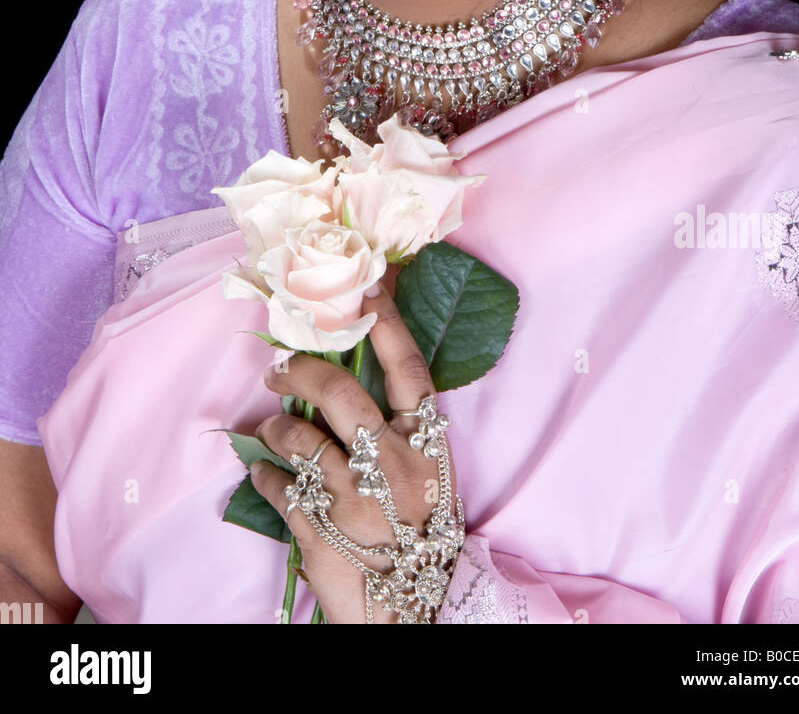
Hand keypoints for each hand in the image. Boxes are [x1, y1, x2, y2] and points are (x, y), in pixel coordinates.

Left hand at [250, 280, 456, 623]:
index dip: (388, 325)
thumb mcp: (427, 476)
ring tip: (272, 428)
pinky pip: (279, 488)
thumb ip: (399, 429)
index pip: (409, 372)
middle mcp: (394, 468)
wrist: (415, 614)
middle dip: (302, 371)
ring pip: (301, 440)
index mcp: (427, 447)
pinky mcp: (321, 535)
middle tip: (278, 367)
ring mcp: (356, 502)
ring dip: (277, 427)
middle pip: (342, 396)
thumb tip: (350, 374)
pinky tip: (266, 475)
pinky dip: (266, 477)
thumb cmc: (420, 534)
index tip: (364, 289)